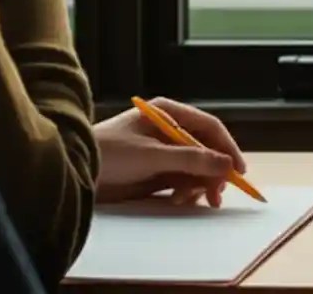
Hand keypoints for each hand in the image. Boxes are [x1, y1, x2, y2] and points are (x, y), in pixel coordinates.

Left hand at [94, 98, 247, 206]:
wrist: (74, 172)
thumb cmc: (109, 154)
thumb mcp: (152, 155)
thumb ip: (191, 159)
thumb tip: (226, 164)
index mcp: (168, 113)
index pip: (209, 127)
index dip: (227, 147)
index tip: (238, 170)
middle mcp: (169, 129)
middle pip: (205, 149)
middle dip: (212, 171)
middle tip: (216, 195)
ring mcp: (163, 151)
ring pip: (196, 167)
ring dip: (198, 183)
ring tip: (187, 198)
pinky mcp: (155, 171)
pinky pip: (182, 179)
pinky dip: (186, 190)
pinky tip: (178, 199)